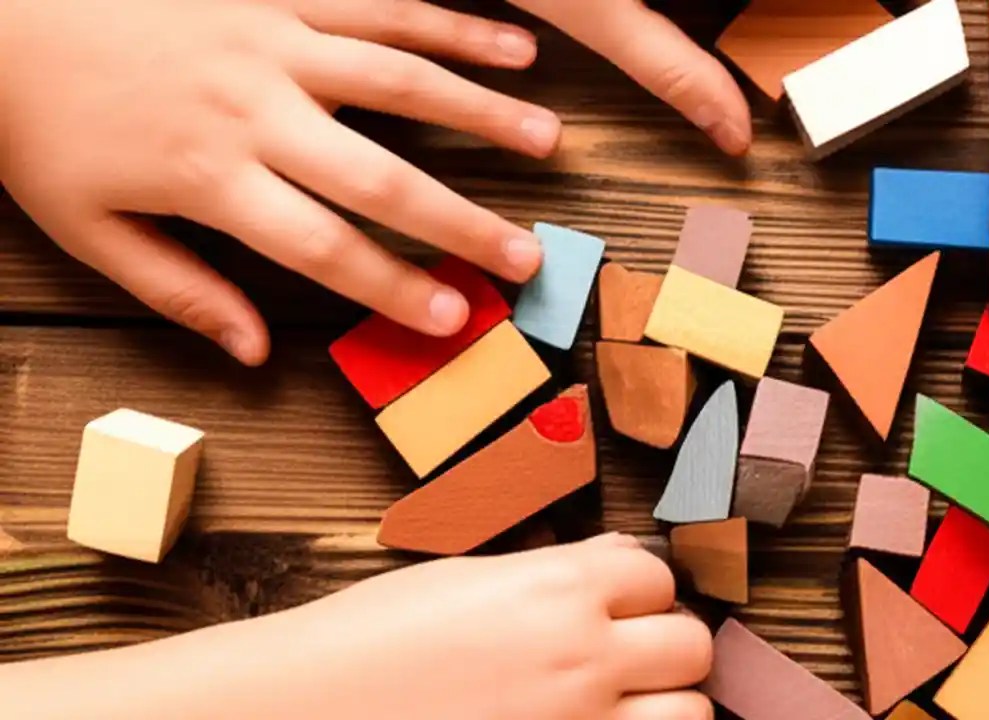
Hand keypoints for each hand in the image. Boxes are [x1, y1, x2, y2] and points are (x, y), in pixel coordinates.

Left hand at [0, 0, 749, 366]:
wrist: (2, 2)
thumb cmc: (42, 120)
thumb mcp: (87, 226)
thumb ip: (180, 291)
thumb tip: (258, 351)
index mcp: (211, 175)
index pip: (324, 249)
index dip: (394, 290)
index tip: (451, 322)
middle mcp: (257, 108)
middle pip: (381, 178)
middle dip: (462, 224)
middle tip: (524, 259)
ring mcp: (275, 40)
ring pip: (399, 80)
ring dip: (481, 111)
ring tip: (546, 140)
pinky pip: (380, 7)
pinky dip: (448, 27)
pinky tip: (510, 46)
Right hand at [269, 533, 713, 718]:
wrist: (302, 710)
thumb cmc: (369, 639)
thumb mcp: (464, 579)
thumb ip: (555, 570)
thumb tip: (619, 555)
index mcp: (554, 588)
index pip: (655, 574)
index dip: (640, 588)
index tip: (623, 603)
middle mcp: (581, 656)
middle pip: (690, 644)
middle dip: (668, 646)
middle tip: (632, 657)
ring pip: (691, 716)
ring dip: (668, 707)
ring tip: (624, 706)